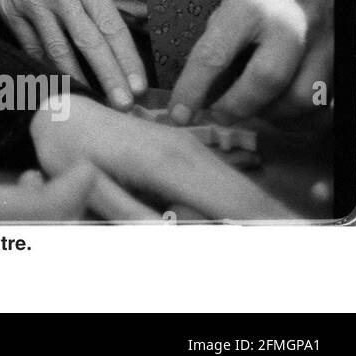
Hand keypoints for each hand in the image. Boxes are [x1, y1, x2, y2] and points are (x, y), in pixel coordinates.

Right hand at [0, 0, 146, 106]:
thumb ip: (98, 7)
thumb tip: (120, 48)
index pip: (112, 26)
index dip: (127, 58)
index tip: (139, 85)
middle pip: (89, 41)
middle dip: (109, 75)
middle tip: (124, 104)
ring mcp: (34, 6)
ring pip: (58, 50)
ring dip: (77, 79)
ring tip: (92, 103)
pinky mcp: (11, 15)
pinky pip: (31, 48)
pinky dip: (46, 69)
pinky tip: (58, 85)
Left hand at [31, 96, 294, 219]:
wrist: (61, 113)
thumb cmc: (70, 152)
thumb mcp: (91, 190)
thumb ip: (135, 217)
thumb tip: (177, 234)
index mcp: (170, 165)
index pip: (237, 205)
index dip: (267, 228)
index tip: (291, 242)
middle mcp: (190, 152)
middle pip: (250, 198)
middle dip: (274, 225)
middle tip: (294, 243)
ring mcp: (191, 148)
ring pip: (243, 189)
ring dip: (259, 216)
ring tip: (276, 235)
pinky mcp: (189, 149)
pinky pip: (227, 182)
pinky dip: (243, 206)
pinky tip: (246, 223)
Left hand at [170, 0, 333, 125]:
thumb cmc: (265, 3)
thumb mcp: (231, 10)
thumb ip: (215, 48)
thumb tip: (196, 98)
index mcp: (248, 7)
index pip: (215, 54)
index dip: (193, 89)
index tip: (178, 115)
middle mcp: (289, 25)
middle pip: (266, 79)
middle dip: (237, 106)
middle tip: (219, 115)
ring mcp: (323, 45)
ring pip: (300, 99)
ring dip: (270, 114)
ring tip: (253, 107)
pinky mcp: (344, 65)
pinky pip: (322, 107)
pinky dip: (297, 119)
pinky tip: (280, 110)